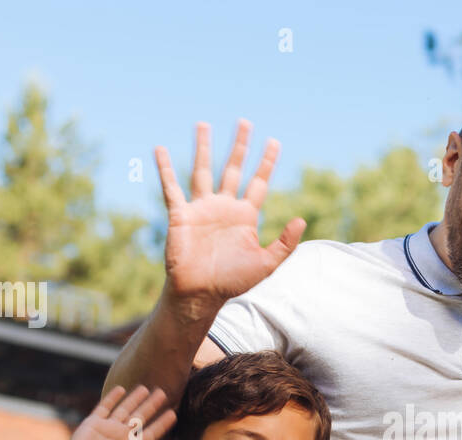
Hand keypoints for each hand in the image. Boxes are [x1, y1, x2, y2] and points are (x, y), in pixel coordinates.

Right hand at [61, 386, 177, 439]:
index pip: (151, 433)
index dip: (162, 423)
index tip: (173, 414)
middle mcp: (121, 436)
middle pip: (140, 417)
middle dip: (152, 406)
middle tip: (163, 393)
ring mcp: (108, 428)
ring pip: (125, 409)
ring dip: (135, 398)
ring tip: (146, 388)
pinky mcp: (94, 423)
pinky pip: (105, 407)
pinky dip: (112, 397)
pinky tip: (121, 389)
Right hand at [154, 120, 306, 315]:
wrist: (201, 294)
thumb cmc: (232, 282)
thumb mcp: (266, 264)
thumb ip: (284, 243)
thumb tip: (301, 219)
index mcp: (245, 217)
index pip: (258, 183)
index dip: (266, 163)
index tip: (274, 142)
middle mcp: (224, 207)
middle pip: (233, 169)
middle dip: (239, 146)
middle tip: (244, 122)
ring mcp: (202, 209)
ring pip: (203, 170)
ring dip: (203, 147)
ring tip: (203, 124)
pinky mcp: (181, 214)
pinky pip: (171, 187)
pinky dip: (165, 169)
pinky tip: (160, 150)